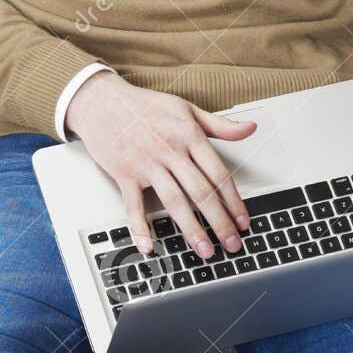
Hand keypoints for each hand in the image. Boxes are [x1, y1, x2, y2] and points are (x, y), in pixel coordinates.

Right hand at [64, 70, 254, 259]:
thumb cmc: (144, 106)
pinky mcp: (124, 173)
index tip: (242, 221)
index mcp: (189, 135)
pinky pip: (134, 205)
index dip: (233, 201)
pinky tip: (149, 246)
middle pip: (200, 192)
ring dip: (191, 229)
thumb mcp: (187, 109)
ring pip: (174, 201)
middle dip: (219, 222)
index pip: (218, 174)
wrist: (102, 101)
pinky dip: (140, 227)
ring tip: (204, 250)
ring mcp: (147, 163)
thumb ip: (220, 124)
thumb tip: (249, 129)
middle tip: (231, 244)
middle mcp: (170, 150)